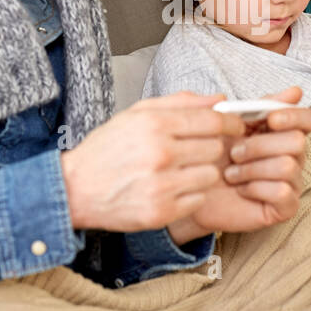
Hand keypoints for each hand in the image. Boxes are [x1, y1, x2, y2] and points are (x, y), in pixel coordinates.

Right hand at [59, 91, 245, 232]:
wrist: (75, 189)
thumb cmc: (106, 149)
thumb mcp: (136, 114)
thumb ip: (180, 102)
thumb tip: (219, 98)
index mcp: (155, 124)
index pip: (212, 120)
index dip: (230, 122)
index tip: (235, 125)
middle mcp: (160, 154)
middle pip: (215, 148)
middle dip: (212, 147)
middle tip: (199, 150)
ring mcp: (161, 185)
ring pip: (211, 175)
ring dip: (203, 172)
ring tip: (183, 170)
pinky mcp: (161, 212)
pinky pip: (199, 199)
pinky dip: (191, 194)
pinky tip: (173, 188)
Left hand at [167, 86, 310, 240]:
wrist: (193, 189)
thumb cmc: (210, 155)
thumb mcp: (227, 123)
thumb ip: (257, 105)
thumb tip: (294, 91)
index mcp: (282, 133)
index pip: (309, 119)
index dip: (295, 116)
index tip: (271, 119)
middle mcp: (293, 156)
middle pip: (297, 141)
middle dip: (259, 145)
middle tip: (233, 153)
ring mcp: (292, 182)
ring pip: (288, 166)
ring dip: (251, 168)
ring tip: (230, 174)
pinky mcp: (285, 207)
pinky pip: (283, 192)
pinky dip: (255, 188)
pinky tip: (241, 190)